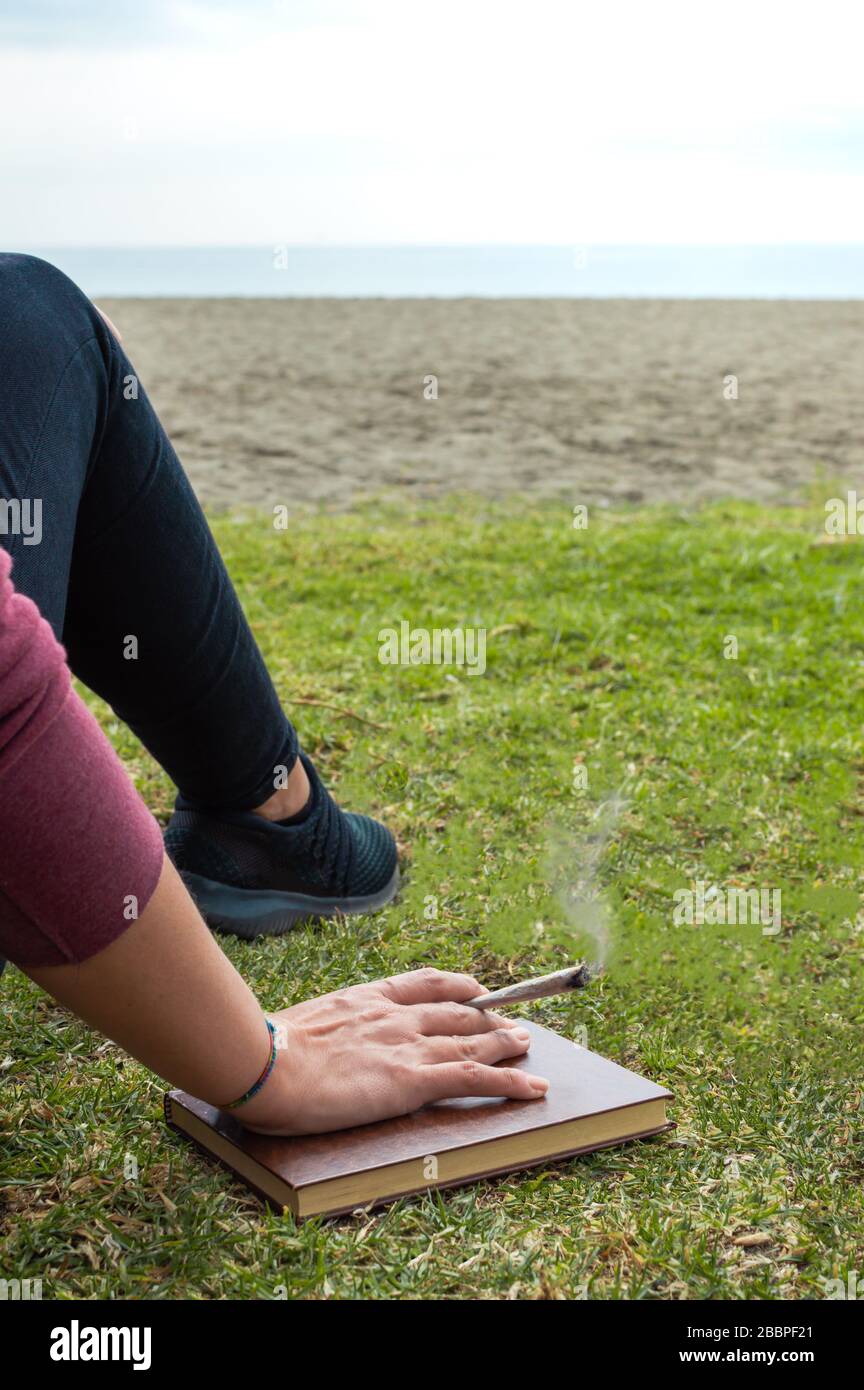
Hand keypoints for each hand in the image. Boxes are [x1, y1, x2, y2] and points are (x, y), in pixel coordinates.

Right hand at [238, 968, 549, 1134]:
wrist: (265, 1063)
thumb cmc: (267, 1050)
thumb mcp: (302, 1024)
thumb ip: (324, 1028)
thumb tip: (315, 1043)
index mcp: (367, 998)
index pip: (425, 982)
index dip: (457, 986)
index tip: (473, 990)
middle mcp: (395, 1015)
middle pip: (457, 1012)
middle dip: (488, 1018)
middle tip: (511, 1024)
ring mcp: (408, 1045)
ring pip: (472, 1042)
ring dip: (505, 1044)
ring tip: (527, 1046)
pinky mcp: (413, 1080)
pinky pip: (474, 1078)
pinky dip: (510, 1083)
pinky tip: (533, 1088)